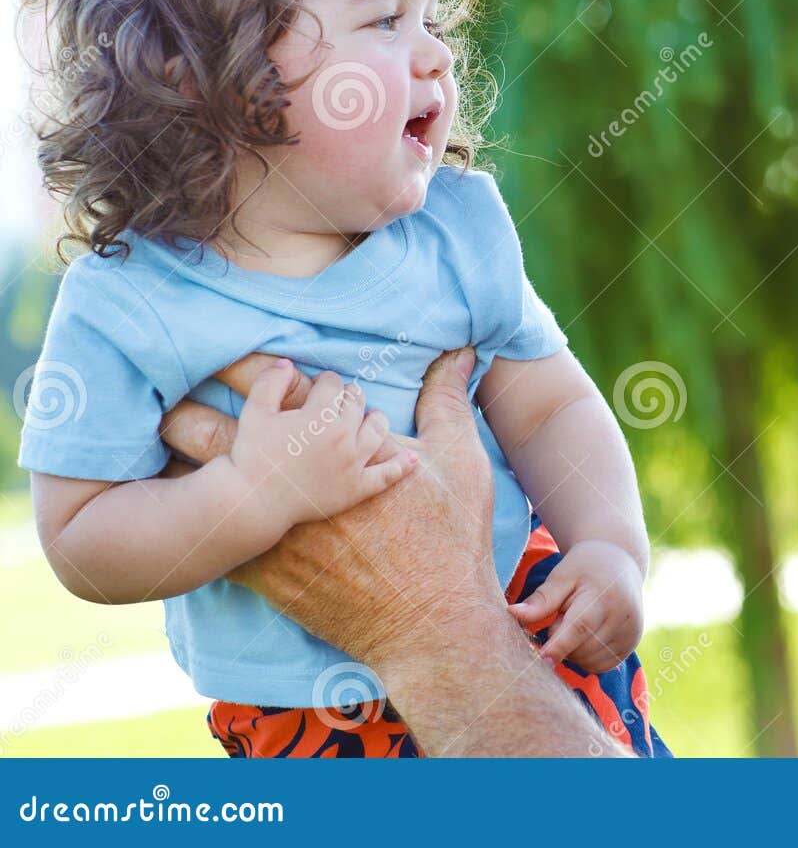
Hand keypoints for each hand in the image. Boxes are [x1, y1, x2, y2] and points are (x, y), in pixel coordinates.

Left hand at [161, 349, 499, 662]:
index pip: (293, 393)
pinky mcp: (265, 571)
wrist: (429, 620)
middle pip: (229, 434)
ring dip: (178, 458)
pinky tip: (159, 510)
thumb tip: (462, 354)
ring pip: (206, 484)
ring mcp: (279, 530)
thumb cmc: (450, 540)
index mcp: (346, 448)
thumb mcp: (462, 462)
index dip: (257, 370)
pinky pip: (205, 539)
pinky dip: (182, 521)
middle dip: (198, 408)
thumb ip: (448, 403)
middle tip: (172, 390)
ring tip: (157, 437)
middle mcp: (304, 482)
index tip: (231, 355)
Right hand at [220, 359, 415, 538]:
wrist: (253, 502)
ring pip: (377, 431)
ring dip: (375, 419)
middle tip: (340, 400)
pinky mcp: (356, 489)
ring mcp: (353, 464)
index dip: (325, 381)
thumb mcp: (254, 412)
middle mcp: (343, 437)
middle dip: (348, 396)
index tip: (320, 386)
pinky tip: (413, 459)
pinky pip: (386, 476)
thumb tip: (287, 362)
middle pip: (357, 404)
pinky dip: (402, 466)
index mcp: (320, 415)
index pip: (333, 385)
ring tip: (370, 417)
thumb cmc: (252, 456)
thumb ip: (270, 382)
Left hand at [511, 539, 644, 672]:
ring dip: (574, 651)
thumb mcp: (562, 576)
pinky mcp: (631, 644)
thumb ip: (541, 600)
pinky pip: (601, 666)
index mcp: (605, 597)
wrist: (620, 562)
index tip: (539, 659)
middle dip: (562, 641)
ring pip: (589, 661)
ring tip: (577, 621)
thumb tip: (512, 614)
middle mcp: (623, 618)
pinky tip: (586, 635)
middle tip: (563, 615)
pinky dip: (586, 657)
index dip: (558, 646)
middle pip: (581, 649)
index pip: (580, 628)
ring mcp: (630, 634)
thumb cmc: (585, 568)